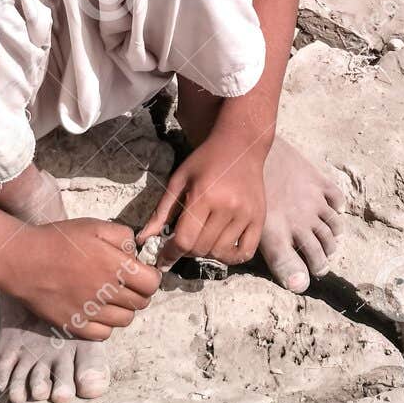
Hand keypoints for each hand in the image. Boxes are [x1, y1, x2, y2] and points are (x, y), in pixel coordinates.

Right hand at [0, 219, 161, 340]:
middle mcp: (105, 292)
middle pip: (140, 303)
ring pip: (124, 320)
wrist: (23, 260)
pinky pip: (103, 334)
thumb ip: (123, 237)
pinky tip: (97, 310)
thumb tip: (136, 254)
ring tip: (112, 297)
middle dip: (139, 293)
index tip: (142, 273)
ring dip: (123, 309)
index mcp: (114, 265)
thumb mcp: (95, 226)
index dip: (150, 278)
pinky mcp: (75, 326)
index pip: (150, 283)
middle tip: (126, 284)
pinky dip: (105, 324)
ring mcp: (90, 311)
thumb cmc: (59, 240)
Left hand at [137, 131, 267, 268]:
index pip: (184, 240)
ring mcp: (246, 214)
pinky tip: (222, 247)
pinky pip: (245, 253)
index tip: (164, 257)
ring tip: (203, 239)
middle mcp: (227, 207)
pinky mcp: (259, 218)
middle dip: (187, 251)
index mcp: (203, 195)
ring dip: (207, 253)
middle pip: (201, 249)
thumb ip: (161, 211)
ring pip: (220, 253)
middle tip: (184, 241)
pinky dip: (231, 257)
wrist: (241, 145)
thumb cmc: (206, 160)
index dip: (170, 254)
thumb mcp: (179, 180)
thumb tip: (143, 239)